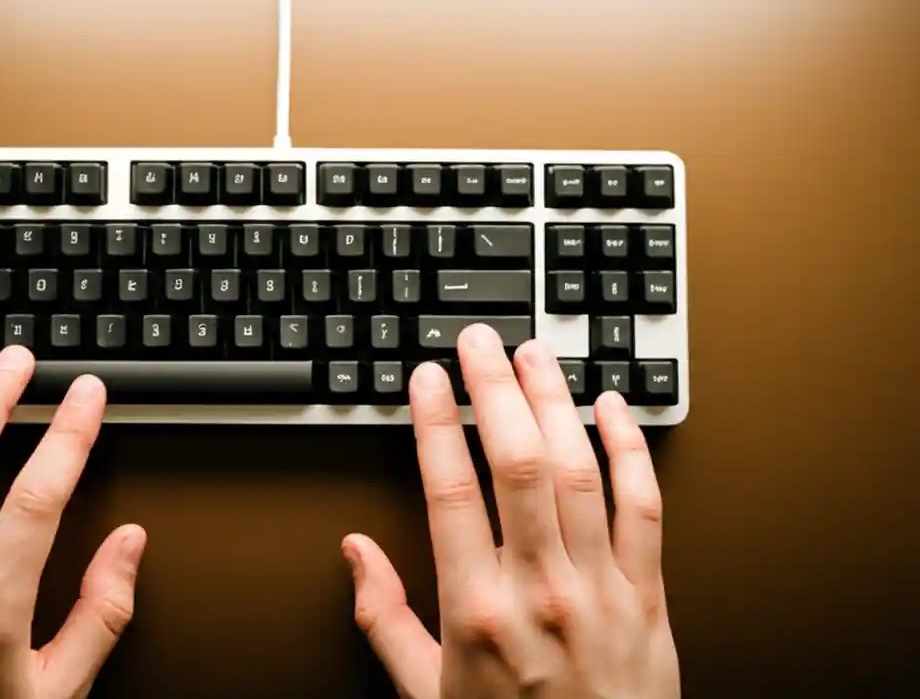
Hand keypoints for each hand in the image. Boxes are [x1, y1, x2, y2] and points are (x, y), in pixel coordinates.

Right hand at [344, 325, 678, 698]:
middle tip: (480, 343)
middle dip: (496, 389)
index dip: (436, 423)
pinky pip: (644, 507)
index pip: (451, 490)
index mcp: (477, 611)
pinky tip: (610, 411)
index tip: (427, 380)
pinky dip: (629, 450)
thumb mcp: (425, 694)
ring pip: (580, 471)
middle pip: (518, 461)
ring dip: (556, 403)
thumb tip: (358, 554)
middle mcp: (541, 590)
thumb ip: (385, 619)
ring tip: (536, 358)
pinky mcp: (648, 597)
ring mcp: (601, 589)